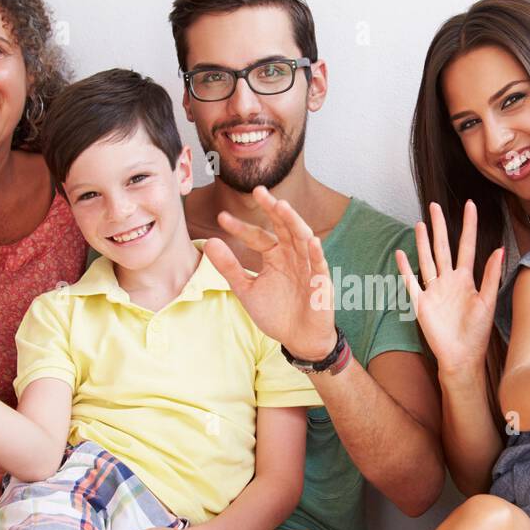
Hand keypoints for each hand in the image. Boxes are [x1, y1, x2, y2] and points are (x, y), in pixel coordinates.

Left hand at [204, 186, 336, 361]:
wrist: (299, 338)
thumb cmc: (276, 313)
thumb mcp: (246, 290)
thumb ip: (229, 267)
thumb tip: (209, 242)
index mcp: (274, 256)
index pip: (257, 236)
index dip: (240, 228)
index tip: (221, 218)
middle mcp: (291, 255)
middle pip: (283, 227)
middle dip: (272, 209)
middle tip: (258, 191)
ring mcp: (308, 266)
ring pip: (302, 239)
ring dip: (293, 222)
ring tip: (282, 206)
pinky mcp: (321, 281)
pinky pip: (319, 265)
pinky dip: (315, 253)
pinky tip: (311, 240)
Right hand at [395, 200, 503, 376]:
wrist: (461, 355)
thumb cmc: (477, 332)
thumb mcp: (487, 302)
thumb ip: (490, 276)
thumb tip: (499, 250)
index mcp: (466, 279)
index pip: (467, 246)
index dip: (469, 226)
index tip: (470, 206)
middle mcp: (449, 281)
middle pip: (442, 247)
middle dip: (439, 226)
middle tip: (434, 205)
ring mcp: (434, 290)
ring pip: (427, 259)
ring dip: (423, 242)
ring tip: (420, 223)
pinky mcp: (421, 303)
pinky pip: (411, 282)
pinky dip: (405, 268)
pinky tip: (401, 254)